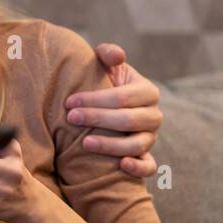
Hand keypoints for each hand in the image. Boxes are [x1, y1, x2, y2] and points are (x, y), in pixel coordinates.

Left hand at [65, 43, 161, 177]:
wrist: (106, 108)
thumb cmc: (104, 84)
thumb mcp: (106, 67)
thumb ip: (107, 55)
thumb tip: (116, 56)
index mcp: (147, 91)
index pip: (123, 97)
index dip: (96, 99)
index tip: (69, 102)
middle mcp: (153, 115)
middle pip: (129, 120)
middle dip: (98, 119)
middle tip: (71, 118)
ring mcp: (150, 137)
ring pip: (138, 144)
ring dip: (111, 145)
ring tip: (85, 144)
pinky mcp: (146, 156)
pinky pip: (149, 166)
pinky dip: (139, 167)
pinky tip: (121, 165)